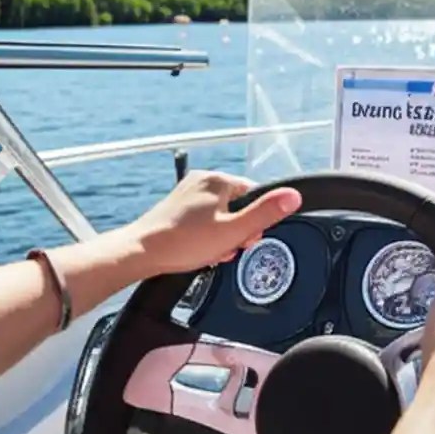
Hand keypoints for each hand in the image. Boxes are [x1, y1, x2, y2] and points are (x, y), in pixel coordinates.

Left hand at [119, 170, 301, 276]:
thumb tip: (293, 196)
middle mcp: (201, 181)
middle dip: (236, 230)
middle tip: (225, 247)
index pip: (255, 195)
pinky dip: (205, 235)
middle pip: (237, 206)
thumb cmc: (183, 243)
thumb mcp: (234, 231)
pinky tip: (197, 249)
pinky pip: (203, 219)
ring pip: (219, 215)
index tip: (245, 238)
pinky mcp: (176, 208)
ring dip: (221, 235)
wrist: (141, 253)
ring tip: (209, 250)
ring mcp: (187, 193)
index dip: (255, 221)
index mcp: (218, 180)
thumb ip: (266, 213)